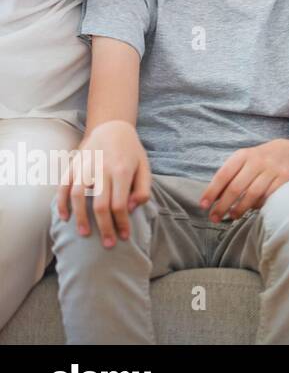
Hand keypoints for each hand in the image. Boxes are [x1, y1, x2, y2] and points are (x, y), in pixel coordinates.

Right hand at [56, 120, 150, 247]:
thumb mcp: (145, 167)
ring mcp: (84, 167)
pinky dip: (61, 203)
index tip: (124, 237)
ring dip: (79, 218)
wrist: (112, 127)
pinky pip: (62, 186)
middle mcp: (101, 169)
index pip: (119, 204)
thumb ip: (142, 189)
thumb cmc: (131, 152)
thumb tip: (131, 209)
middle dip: (103, 227)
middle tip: (107, 245)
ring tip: (84, 235)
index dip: (121, 223)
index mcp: (121, 171)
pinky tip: (64, 218)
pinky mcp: (72, 166)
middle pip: (99, 205)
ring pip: (77, 196)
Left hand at [200, 139, 288, 221]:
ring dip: (240, 208)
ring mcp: (273, 169)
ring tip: (232, 216)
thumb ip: (229, 177)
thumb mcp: (244, 161)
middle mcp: (257, 160)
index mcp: (243, 155)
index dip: (212, 191)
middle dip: (223, 205)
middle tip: (214, 218)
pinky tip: (253, 209)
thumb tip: (212, 200)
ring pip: (252, 194)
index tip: (203, 206)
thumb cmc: (261, 161)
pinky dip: (259, 205)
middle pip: (236, 187)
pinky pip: (269, 196)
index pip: (223, 175)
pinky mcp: (286, 177)